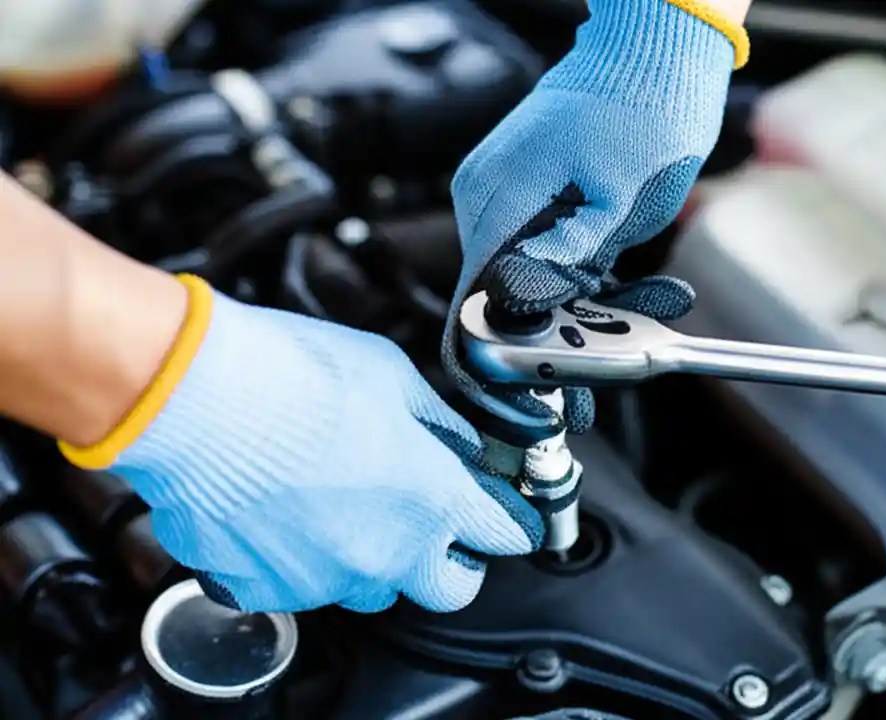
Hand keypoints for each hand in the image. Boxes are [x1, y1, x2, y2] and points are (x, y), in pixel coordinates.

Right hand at [60, 275, 542, 612]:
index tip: (502, 518)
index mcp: (431, 499)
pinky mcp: (261, 588)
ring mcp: (321, 579)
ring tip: (341, 503)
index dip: (507, 523)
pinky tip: (282, 511)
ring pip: (368, 589)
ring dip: (370, 557)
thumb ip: (438, 424)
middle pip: (446, 589)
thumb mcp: (393, 377)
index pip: (501, 535)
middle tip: (433, 528)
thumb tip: (460, 445)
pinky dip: (297, 558)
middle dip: (449, 562)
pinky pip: (296, 586)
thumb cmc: (289, 375)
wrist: (194, 396)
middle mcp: (383, 553)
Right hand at [444, 0, 745, 440]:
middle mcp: (489, 200)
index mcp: (497, 201)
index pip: (476, 308)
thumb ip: (566, 263)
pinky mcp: (533, 197)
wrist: (660, 45)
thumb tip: (521, 311)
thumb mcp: (619, 201)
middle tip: (622, 355)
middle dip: (564, 341)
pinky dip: (591, 281)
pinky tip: (639, 282)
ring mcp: (508, 197)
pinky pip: (549, 259)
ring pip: (533, 287)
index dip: (505, 366)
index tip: (545, 402)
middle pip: (505, 304)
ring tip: (652, 303)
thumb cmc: (648, 107)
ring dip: (590, 311)